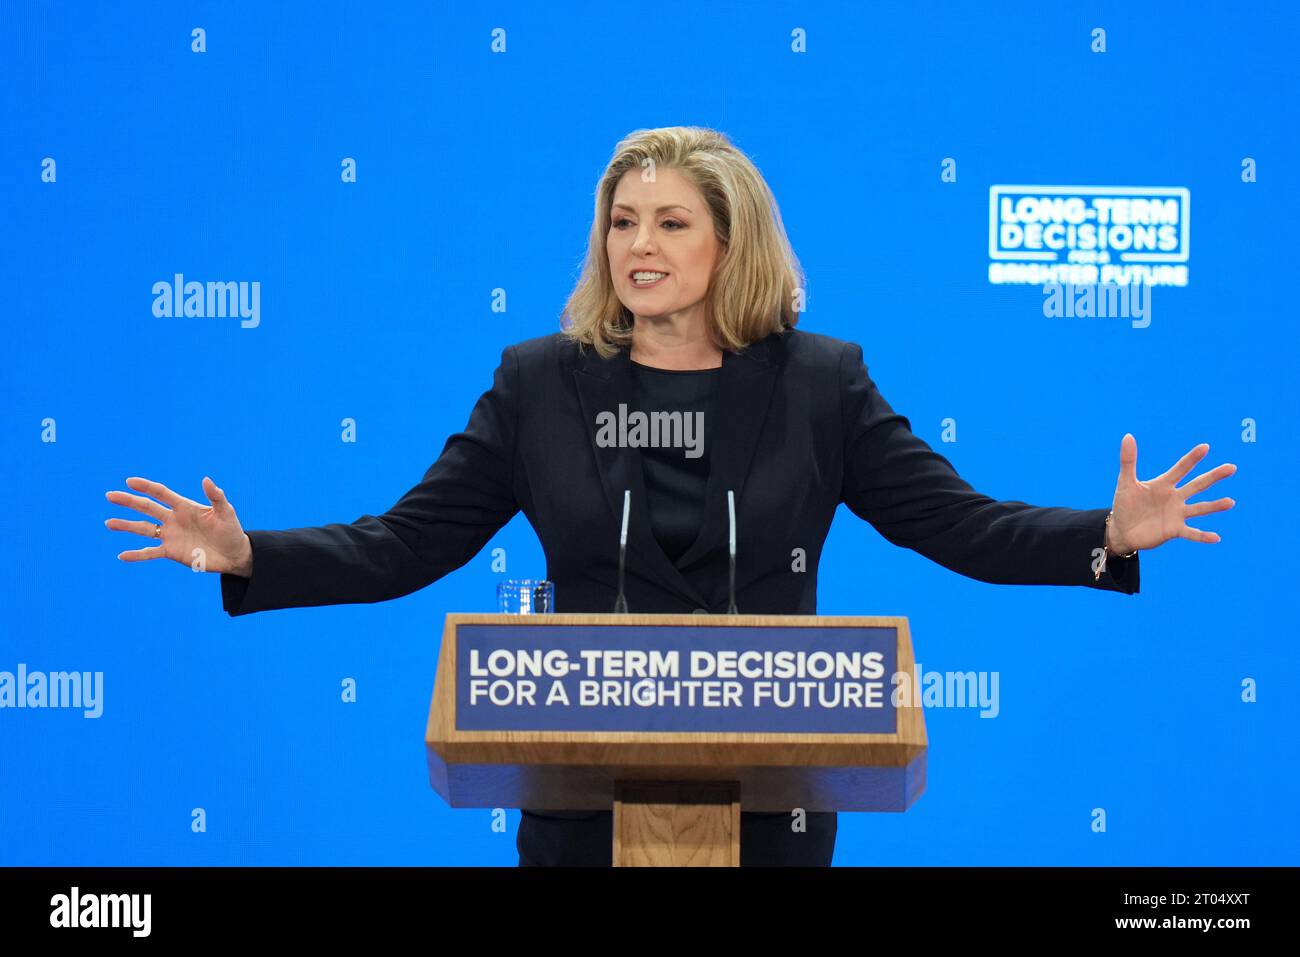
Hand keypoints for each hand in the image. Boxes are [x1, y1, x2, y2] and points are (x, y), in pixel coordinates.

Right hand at [105, 476, 252, 575]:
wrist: (234, 555)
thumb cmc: (231, 531)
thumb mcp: (226, 512)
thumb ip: (216, 496)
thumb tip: (206, 479)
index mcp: (185, 507)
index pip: (162, 493)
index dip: (146, 487)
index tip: (129, 481)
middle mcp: (174, 519)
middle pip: (147, 508)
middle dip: (129, 501)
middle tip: (110, 495)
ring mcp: (171, 536)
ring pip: (144, 529)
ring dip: (126, 526)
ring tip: (109, 523)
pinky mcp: (171, 552)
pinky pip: (150, 553)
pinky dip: (137, 555)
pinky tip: (122, 556)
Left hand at [1106, 434, 1236, 554]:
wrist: (1122, 530)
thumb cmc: (1125, 505)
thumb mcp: (1125, 482)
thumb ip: (1128, 461)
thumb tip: (1127, 436)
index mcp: (1164, 484)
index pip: (1181, 469)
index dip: (1192, 458)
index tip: (1205, 446)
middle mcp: (1175, 497)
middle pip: (1197, 485)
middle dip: (1213, 476)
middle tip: (1231, 467)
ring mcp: (1177, 514)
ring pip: (1199, 508)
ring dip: (1214, 506)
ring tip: (1230, 502)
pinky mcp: (1174, 530)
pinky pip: (1191, 533)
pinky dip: (1203, 536)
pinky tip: (1216, 537)